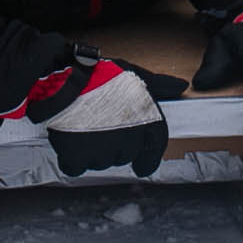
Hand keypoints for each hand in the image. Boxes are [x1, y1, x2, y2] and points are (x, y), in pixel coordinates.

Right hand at [10, 52, 170, 176]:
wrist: (64, 79)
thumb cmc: (97, 74)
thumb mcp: (132, 74)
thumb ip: (158, 84)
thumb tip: (179, 87)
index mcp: (145, 121)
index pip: (154, 149)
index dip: (148, 159)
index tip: (141, 165)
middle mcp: (127, 140)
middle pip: (123, 156)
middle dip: (114, 144)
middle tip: (100, 124)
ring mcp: (102, 151)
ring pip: (100, 163)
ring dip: (93, 152)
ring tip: (84, 127)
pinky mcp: (77, 157)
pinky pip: (76, 168)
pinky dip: (71, 158)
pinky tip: (69, 141)